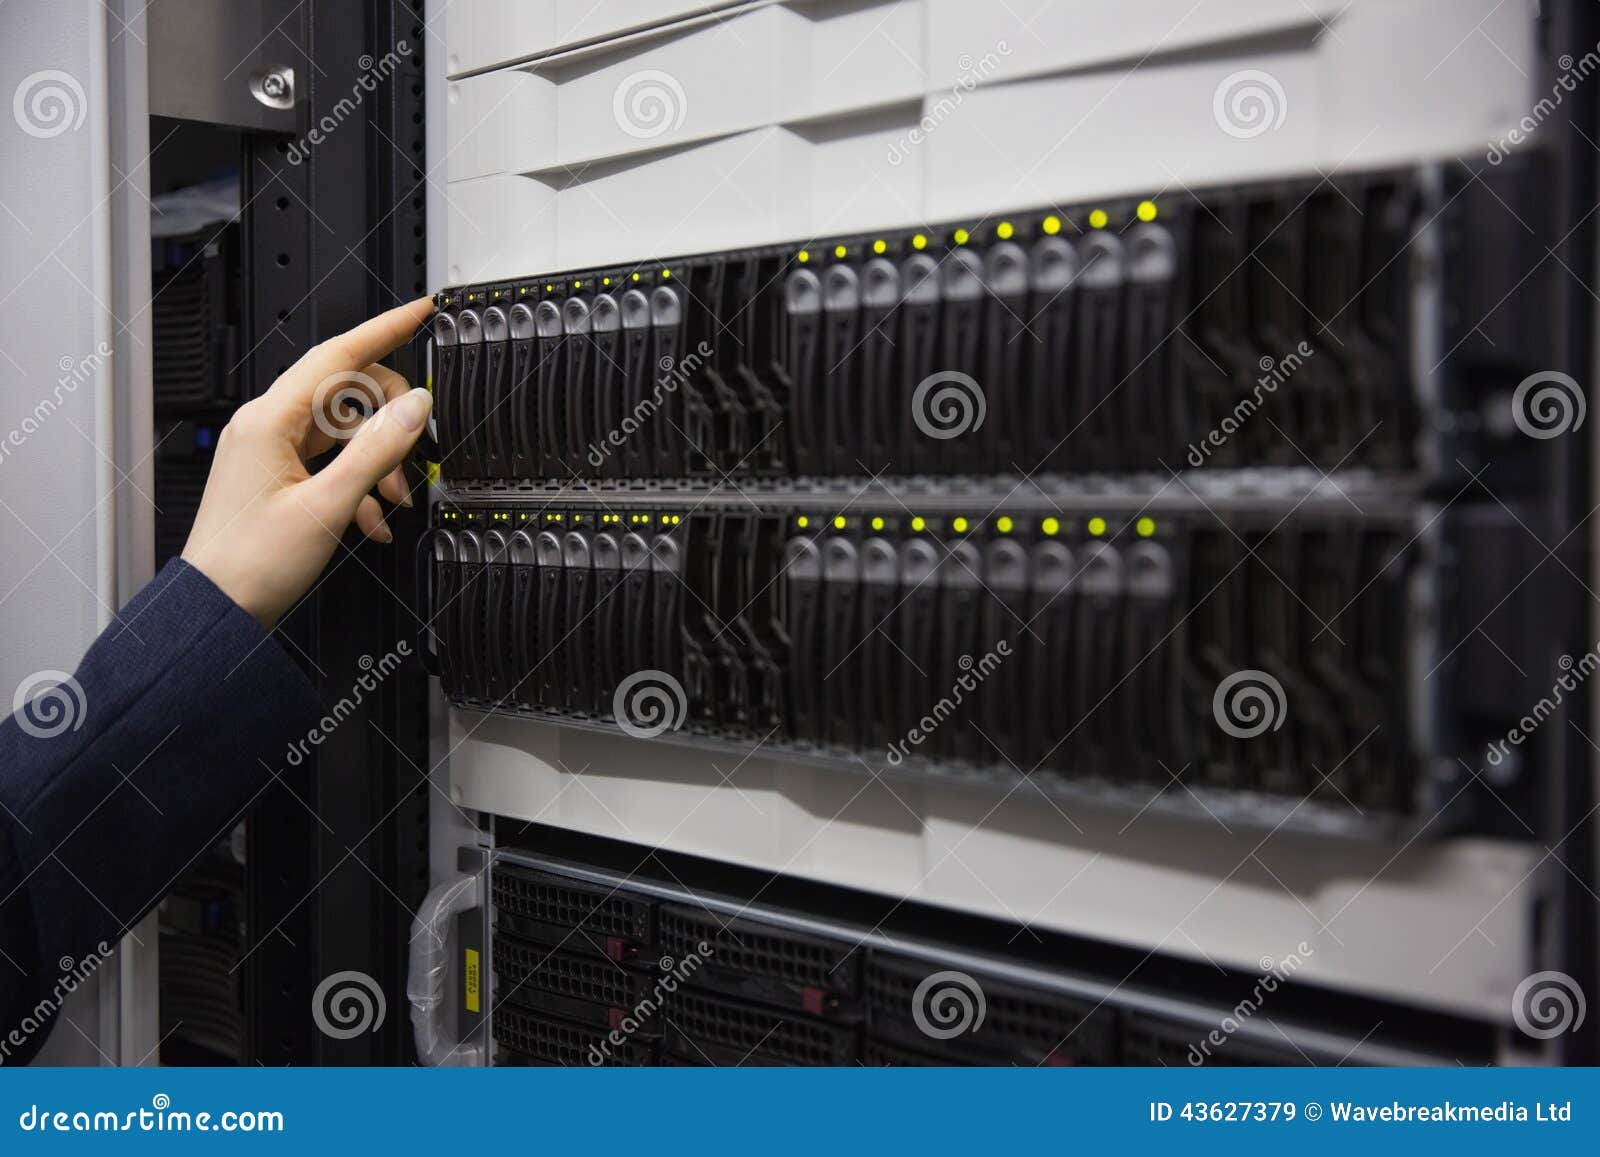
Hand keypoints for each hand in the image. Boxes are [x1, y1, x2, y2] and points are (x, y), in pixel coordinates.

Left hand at [181, 298, 435, 627]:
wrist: (218, 610)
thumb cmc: (253, 563)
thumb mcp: (329, 505)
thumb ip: (378, 450)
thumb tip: (416, 405)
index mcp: (271, 420)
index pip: (338, 354)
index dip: (386, 330)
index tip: (421, 313)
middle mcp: (268, 425)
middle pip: (349, 394)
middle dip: (389, 422)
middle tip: (416, 452)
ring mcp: (273, 450)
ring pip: (345, 432)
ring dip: (378, 463)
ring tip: (394, 501)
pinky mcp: (279, 475)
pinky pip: (333, 462)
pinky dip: (360, 486)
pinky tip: (374, 522)